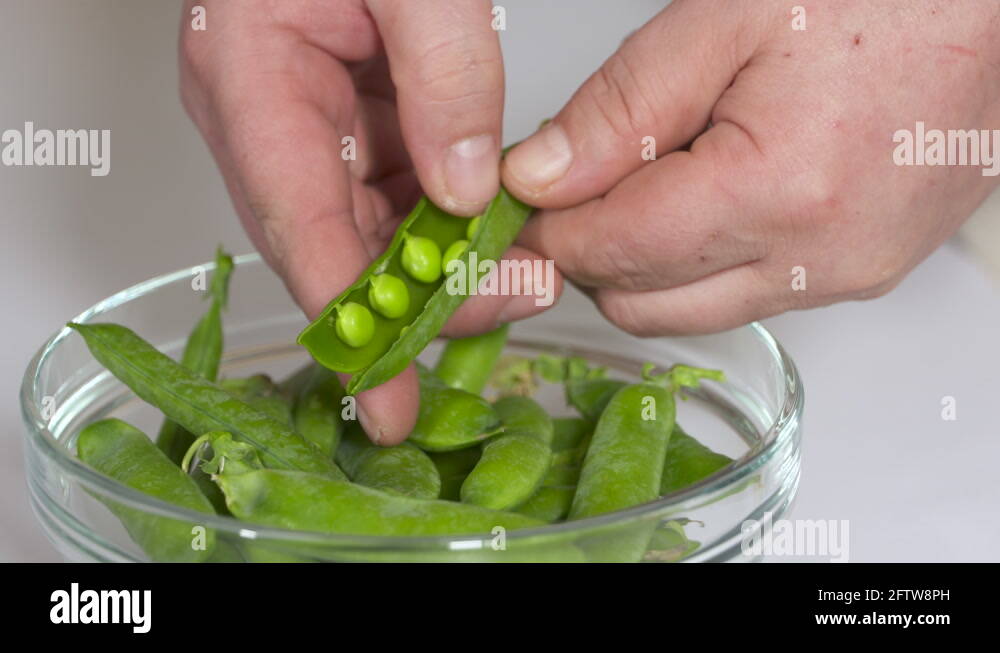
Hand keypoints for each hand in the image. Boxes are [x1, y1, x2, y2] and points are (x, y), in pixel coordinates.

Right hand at [180, 0, 559, 442]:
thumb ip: (445, 77)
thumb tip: (467, 190)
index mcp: (249, 81)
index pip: (301, 229)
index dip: (352, 323)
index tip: (390, 394)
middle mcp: (265, 116)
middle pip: (331, 245)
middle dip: (410, 301)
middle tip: (502, 317)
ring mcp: (303, 121)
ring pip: (362, 228)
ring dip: (432, 268)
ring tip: (512, 285)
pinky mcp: (346, 117)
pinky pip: (388, 191)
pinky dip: (438, 224)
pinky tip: (490, 237)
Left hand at [502, 0, 999, 334]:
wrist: (991, 4)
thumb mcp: (720, 24)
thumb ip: (618, 110)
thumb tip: (539, 179)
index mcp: (779, 191)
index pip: (617, 253)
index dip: (552, 231)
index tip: (523, 201)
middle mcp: (821, 258)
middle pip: (645, 304)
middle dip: (593, 254)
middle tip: (578, 186)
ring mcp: (850, 276)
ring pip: (693, 311)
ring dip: (648, 263)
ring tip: (650, 180)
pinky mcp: (866, 275)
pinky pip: (749, 297)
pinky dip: (705, 261)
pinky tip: (710, 194)